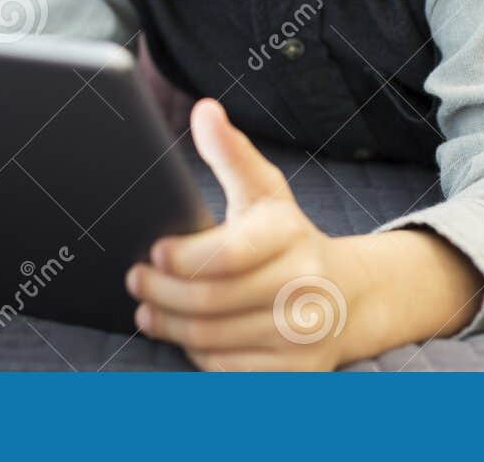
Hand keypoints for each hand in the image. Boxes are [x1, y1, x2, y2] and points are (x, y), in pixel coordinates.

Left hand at [124, 98, 364, 370]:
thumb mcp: (265, 190)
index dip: (183, 256)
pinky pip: (227, 369)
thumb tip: (204, 110)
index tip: (153, 250)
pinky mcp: (295, 373)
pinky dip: (197, 353)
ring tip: (146, 309)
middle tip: (135, 280)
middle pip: (209, 300)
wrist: (348, 296)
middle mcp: (302, 287)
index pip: (227, 253)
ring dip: (170, 324)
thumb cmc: (286, 237)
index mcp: (289, 235)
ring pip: (212, 338)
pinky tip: (182, 334)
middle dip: (161, 291)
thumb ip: (231, 153)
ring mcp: (301, 335)